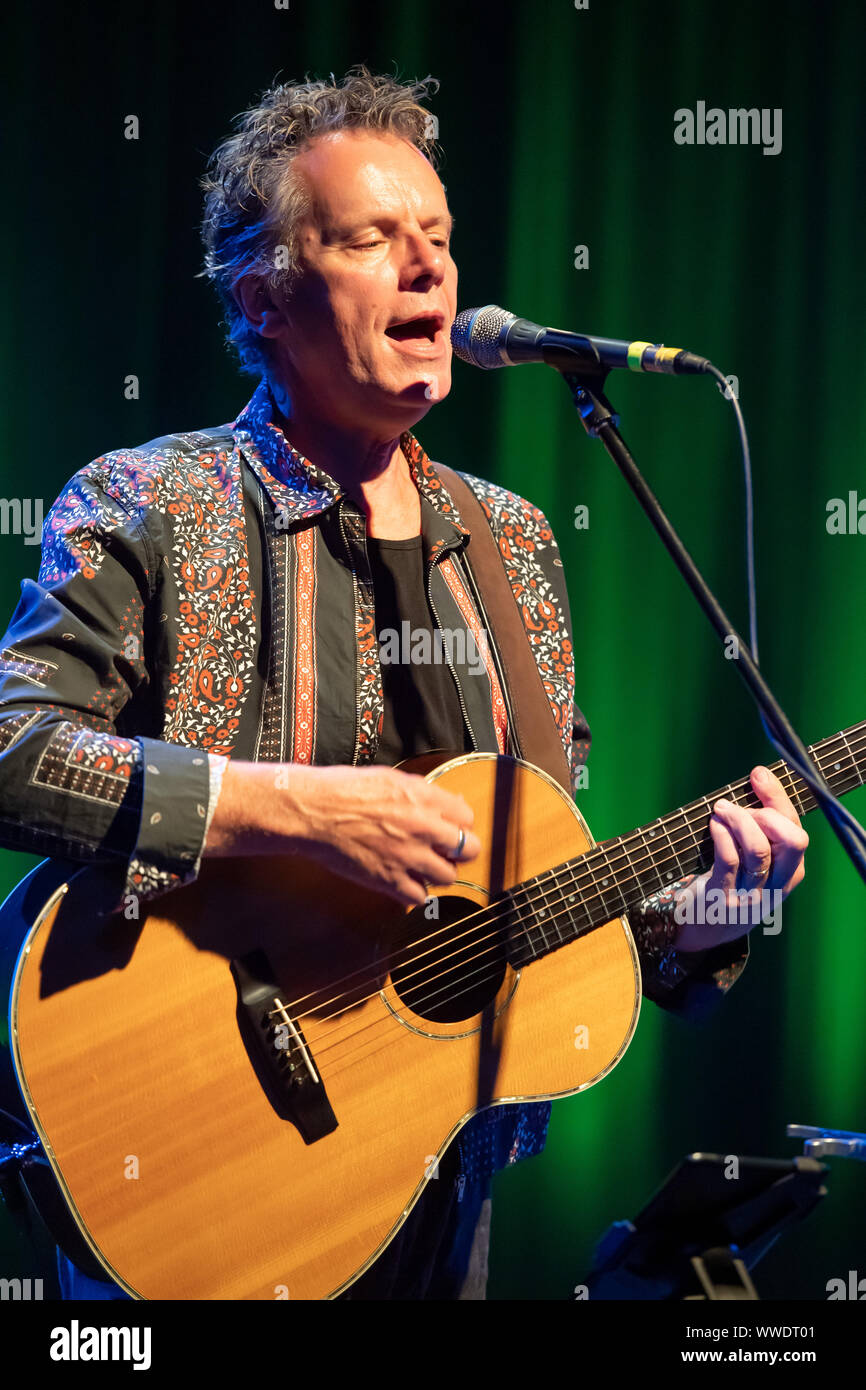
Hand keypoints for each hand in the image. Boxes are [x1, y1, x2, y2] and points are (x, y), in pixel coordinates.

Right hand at [204, 760, 479, 907]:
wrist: (314, 812)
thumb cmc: (344, 790)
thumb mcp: (391, 779)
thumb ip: (423, 793)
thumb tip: (447, 805)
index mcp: (423, 798)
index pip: (467, 817)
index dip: (460, 824)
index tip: (451, 828)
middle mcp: (422, 828)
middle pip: (469, 849)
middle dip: (460, 851)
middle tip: (447, 851)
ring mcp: (408, 856)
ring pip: (448, 876)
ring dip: (438, 873)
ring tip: (423, 866)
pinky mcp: (389, 880)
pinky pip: (419, 897)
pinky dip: (414, 892)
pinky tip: (405, 881)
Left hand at [673, 765, 807, 951]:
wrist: (706, 927)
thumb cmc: (732, 880)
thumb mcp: (755, 857)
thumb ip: (762, 824)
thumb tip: (760, 776)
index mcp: (791, 872)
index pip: (796, 831)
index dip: (778, 799)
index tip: (758, 775)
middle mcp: (777, 884)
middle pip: (792, 841)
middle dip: (765, 814)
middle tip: (738, 807)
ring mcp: (752, 894)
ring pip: (758, 850)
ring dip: (739, 820)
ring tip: (721, 809)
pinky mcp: (724, 896)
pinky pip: (730, 861)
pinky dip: (722, 835)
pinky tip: (714, 825)